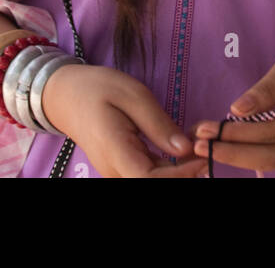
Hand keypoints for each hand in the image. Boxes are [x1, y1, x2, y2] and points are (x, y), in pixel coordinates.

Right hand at [41, 62, 206, 177]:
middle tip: (208, 154)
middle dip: (184, 176)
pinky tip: (184, 151)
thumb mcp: (133, 95)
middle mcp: (114, 170)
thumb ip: (158, 124)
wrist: (66, 95)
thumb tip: (185, 150)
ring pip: (151, 182)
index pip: (150, 179)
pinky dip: (168, 167)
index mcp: (115, 151)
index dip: (180, 176)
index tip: (203, 158)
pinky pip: (147, 174)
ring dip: (178, 173)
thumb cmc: (98, 88)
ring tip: (199, 150)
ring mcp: (117, 172)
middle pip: (153, 185)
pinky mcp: (121, 168)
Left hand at [188, 45, 274, 178]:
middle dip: (231, 152)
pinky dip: (268, 174)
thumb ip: (267, 89)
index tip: (205, 129)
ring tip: (212, 153)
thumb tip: (237, 109)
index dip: (235, 132)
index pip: (269, 131)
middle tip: (200, 145)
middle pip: (270, 156)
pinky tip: (245, 168)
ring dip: (242, 162)